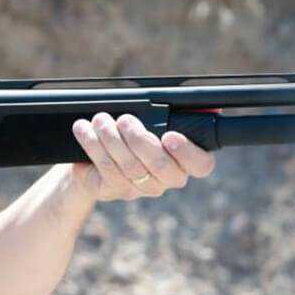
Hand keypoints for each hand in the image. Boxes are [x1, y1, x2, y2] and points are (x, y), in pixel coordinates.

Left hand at [70, 112, 214, 201]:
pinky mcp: (113, 190)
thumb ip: (179, 113)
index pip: (201, 165)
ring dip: (112, 139)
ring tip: (100, 120)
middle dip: (140, 139)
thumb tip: (210, 105)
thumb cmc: (133, 133)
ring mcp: (139, 188)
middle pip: (159, 165)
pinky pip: (106, 168)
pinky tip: (84, 130)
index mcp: (183, 161)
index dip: (188, 153)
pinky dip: (93, 145)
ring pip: (129, 166)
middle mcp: (165, 180)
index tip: (170, 136)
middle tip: (125, 120)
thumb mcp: (155, 120)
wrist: (95, 155)